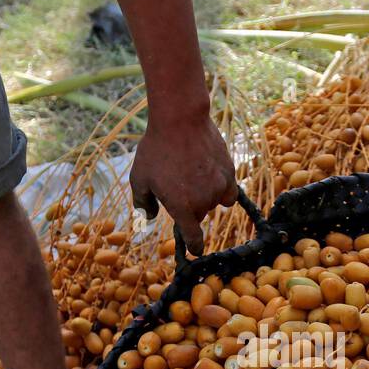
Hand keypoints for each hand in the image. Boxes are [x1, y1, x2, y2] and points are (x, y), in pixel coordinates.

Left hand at [131, 111, 237, 254]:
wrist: (180, 119)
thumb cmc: (155, 149)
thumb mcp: (139, 178)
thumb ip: (143, 203)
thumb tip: (150, 218)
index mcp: (182, 207)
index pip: (193, 238)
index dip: (194, 246)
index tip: (195, 249)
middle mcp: (204, 201)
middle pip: (200, 216)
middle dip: (190, 209)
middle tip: (179, 187)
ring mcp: (220, 187)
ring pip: (215, 203)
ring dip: (205, 197)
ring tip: (192, 175)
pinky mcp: (230, 172)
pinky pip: (228, 191)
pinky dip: (221, 189)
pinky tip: (210, 176)